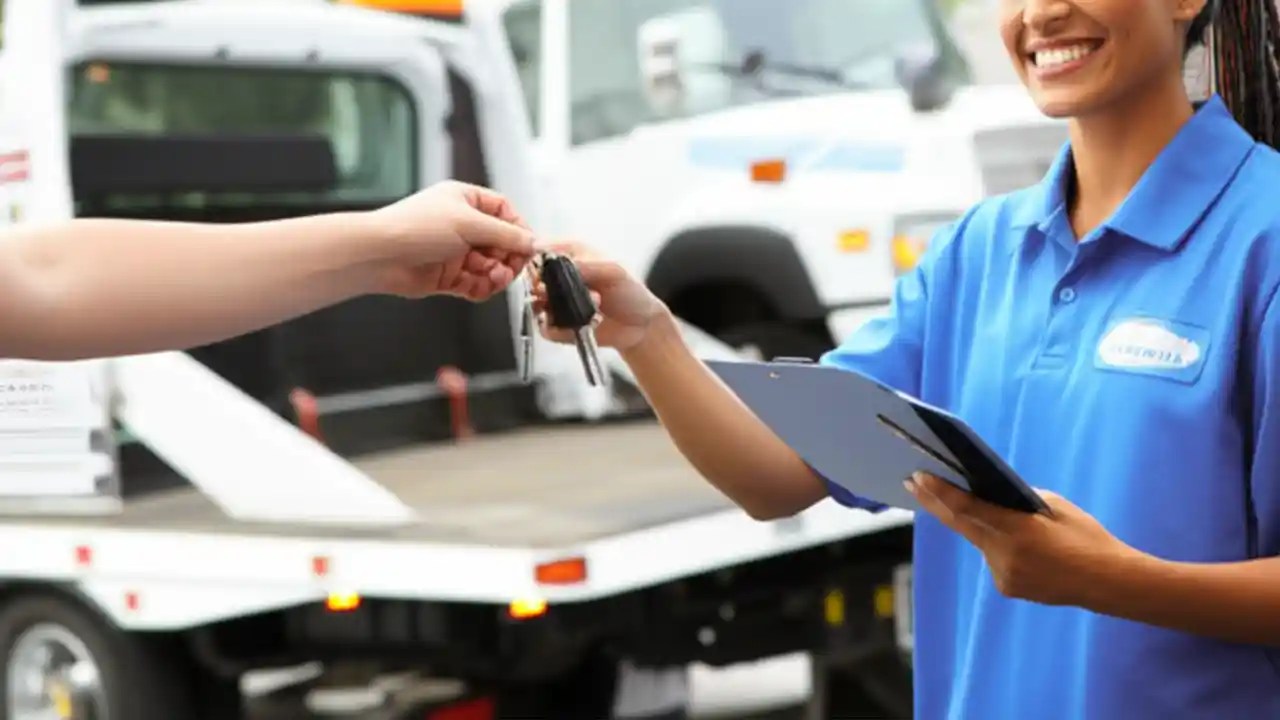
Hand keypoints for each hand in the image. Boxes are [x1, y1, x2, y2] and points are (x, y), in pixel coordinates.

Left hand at [370, 181, 535, 300]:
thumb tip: (532, 241)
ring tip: (495, 278)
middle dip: (509, 257)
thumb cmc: (413, 228)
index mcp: (466, 201)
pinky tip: (481, 287)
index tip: (529, 246)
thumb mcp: (469, 223)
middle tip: (512, 266)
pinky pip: (476, 284)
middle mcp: (462, 225)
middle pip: (501, 243)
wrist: (380, 256)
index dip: (519, 230)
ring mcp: (456, 252)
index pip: (505, 213)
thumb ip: (506, 235)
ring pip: (491, 266)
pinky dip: (482, 288)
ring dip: (498, 275)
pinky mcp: (449, 276)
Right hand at [529, 241, 667, 350]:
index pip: (540, 251)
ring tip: (588, 310)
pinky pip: (545, 329)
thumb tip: (560, 261)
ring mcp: (557, 303)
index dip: (537, 260)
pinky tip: (580, 325)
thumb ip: (588, 265)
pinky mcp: (558, 326)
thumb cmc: (631, 292)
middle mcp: (559, 279)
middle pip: (532, 280)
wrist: (641, 326)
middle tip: (569, 294)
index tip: (544, 270)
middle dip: (548, 288)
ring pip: (535, 305)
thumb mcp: (615, 270)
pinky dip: (559, 329)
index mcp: (570, 256)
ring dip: (558, 310)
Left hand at [906, 472, 1143, 606]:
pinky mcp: (1007, 587)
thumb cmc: (1087, 537)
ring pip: (982, 542)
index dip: (941, 492)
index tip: (918, 476)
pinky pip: (995, 559)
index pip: (969, 509)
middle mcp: (1005, 555)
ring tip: (1002, 517)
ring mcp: (1004, 574)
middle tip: (912, 482)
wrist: (1109, 583)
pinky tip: (1024, 548)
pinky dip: (1000, 546)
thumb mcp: (1056, 507)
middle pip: (961, 524)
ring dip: (982, 527)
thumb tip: (991, 493)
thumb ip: (1020, 500)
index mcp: (1018, 530)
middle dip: (935, 502)